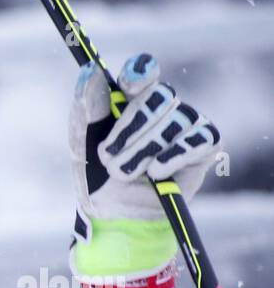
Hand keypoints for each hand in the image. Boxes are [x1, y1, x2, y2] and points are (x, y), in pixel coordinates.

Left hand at [68, 53, 221, 279]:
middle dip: (129, 130)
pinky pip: (198, 139)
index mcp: (132, 101)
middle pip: (157, 96)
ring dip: (143, 150)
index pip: (143, 70)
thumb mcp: (82, 145)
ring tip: (125, 172)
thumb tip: (90, 70)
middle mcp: (163, 108)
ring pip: (174, 120)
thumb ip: (86, 109)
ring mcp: (186, 124)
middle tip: (109, 157)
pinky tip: (156, 172)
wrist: (114, 217)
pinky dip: (174, 156)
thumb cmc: (97, 178)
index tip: (129, 86)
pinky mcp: (205, 145)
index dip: (139, 72)